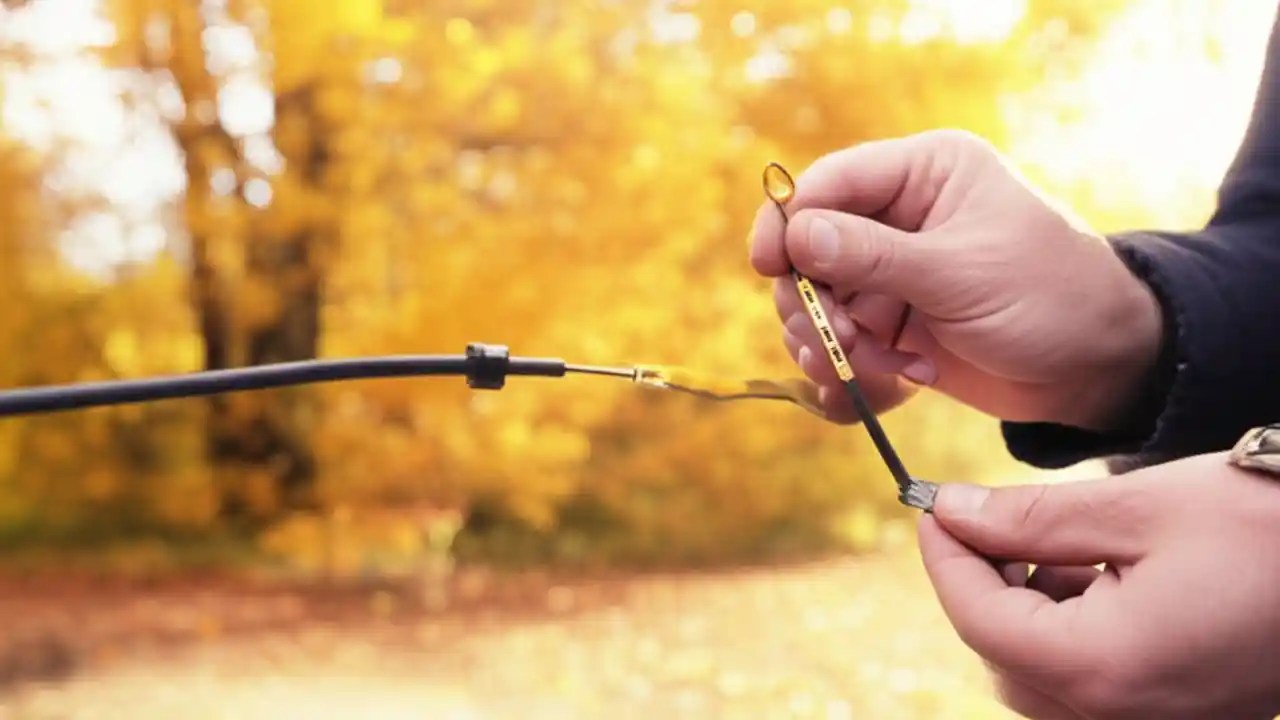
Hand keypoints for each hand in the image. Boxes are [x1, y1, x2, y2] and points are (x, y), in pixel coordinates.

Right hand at [750, 130, 1162, 428]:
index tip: (769, 267)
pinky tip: (888, 387)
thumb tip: (797, 234)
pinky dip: (852, 372)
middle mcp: (899, 217)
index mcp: (923, 174)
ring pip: (817, 305)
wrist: (1098, 368)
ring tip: (876, 367)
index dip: (789, 221)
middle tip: (838, 341)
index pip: (829, 183)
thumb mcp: (961, 272)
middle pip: (809, 250)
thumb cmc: (1050, 297)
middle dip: (814, 302)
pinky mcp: (892, 325)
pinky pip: (841, 345)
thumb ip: (874, 255)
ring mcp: (891, 275)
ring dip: (834, 344)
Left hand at [919, 454, 1279, 719]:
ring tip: (1063, 545)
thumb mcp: (1133, 507)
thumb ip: (1028, 519)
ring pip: (1039, 677)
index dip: (945, 558)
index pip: (978, 619)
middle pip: (1001, 657)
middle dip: (983, 585)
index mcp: (1106, 669)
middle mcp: (1123, 718)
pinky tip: (1101, 578)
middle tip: (994, 521)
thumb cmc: (1264, 522)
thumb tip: (951, 513)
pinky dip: (1072, 634)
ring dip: (1028, 612)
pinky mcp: (1182, 714)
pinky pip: (1090, 688)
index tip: (934, 507)